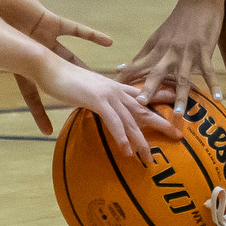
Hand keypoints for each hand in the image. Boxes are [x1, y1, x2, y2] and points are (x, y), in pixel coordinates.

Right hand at [0, 0, 114, 125]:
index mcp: (20, 63)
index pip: (32, 94)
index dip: (39, 112)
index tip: (47, 131)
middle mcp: (36, 53)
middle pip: (58, 78)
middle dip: (72, 94)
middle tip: (87, 109)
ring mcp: (45, 38)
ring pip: (71, 57)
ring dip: (87, 67)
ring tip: (105, 82)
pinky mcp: (50, 21)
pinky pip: (75, 30)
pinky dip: (90, 35)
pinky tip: (108, 43)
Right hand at [34, 63, 176, 163]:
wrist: (48, 67)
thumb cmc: (63, 78)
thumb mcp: (85, 88)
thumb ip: (95, 98)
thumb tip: (98, 107)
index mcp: (113, 85)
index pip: (142, 92)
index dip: (160, 95)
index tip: (175, 100)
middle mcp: (115, 89)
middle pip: (144, 108)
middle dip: (162, 122)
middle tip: (177, 134)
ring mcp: (108, 94)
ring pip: (131, 120)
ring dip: (141, 141)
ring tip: (149, 158)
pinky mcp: (97, 100)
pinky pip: (113, 122)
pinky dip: (121, 137)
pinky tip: (127, 151)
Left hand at [117, 0, 223, 111]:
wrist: (199, 0)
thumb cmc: (179, 20)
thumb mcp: (158, 35)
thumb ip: (144, 53)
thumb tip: (123, 66)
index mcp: (157, 48)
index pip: (139, 65)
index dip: (126, 77)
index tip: (114, 89)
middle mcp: (170, 52)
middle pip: (157, 72)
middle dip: (149, 88)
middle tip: (140, 104)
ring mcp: (187, 52)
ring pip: (183, 76)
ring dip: (181, 95)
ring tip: (179, 113)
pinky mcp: (204, 49)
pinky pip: (209, 70)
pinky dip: (214, 85)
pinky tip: (218, 99)